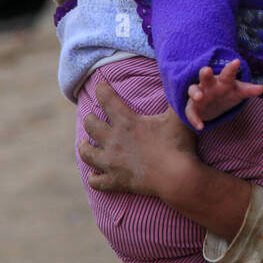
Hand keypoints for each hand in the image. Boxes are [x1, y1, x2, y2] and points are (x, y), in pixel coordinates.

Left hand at [80, 80, 199, 197]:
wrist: (178, 177)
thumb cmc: (178, 145)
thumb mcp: (178, 116)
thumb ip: (176, 97)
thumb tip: (179, 81)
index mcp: (126, 122)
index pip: (107, 99)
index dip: (101, 90)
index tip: (100, 85)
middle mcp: (113, 140)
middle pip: (90, 125)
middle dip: (90, 119)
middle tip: (93, 117)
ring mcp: (112, 163)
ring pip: (86, 153)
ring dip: (84, 146)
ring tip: (84, 143)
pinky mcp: (115, 181)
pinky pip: (95, 181)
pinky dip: (93, 177)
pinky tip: (94, 173)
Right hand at [184, 59, 262, 129]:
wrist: (212, 105)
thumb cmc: (227, 93)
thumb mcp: (238, 92)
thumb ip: (249, 90)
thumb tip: (262, 87)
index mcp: (222, 81)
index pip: (227, 74)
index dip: (231, 69)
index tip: (237, 62)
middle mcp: (209, 85)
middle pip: (205, 76)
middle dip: (206, 73)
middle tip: (207, 70)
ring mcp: (199, 95)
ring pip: (193, 90)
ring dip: (195, 92)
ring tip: (199, 97)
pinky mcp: (193, 106)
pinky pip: (190, 111)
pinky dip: (194, 118)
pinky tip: (200, 127)